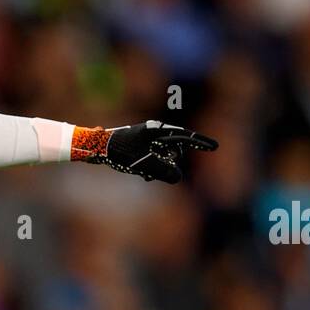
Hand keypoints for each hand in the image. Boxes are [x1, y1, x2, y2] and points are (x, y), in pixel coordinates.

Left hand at [73, 120, 217, 182]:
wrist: (95, 147)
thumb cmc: (119, 153)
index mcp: (157, 130)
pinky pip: (154, 157)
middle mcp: (153, 131)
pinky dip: (152, 167)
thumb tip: (178, 178)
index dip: (200, 142)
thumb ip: (164, 172)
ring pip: (163, 155)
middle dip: (171, 163)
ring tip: (147, 176)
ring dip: (160, 168)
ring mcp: (146, 137)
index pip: (184, 136)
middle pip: (175, 148)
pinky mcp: (139, 145)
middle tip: (158, 174)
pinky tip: (145, 176)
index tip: (215, 147)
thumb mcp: (144, 165)